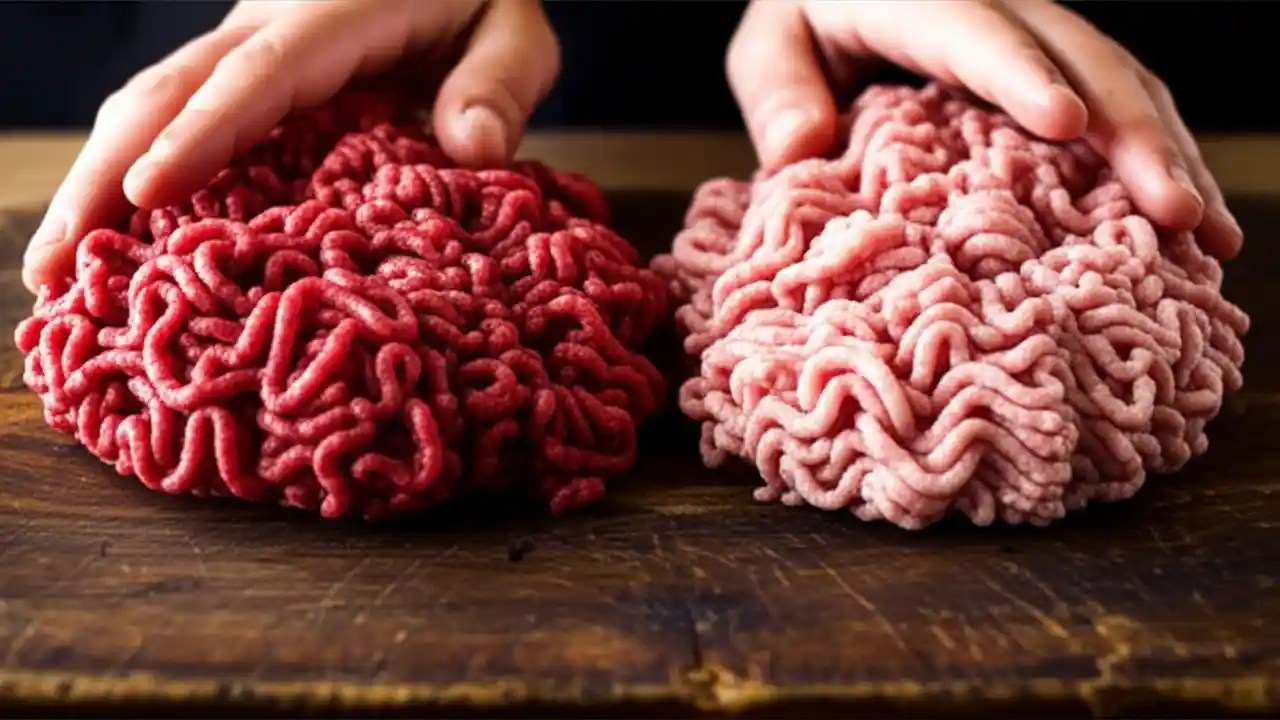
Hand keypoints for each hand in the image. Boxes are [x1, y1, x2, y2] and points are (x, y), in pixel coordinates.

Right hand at [22, 0, 560, 291]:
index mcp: (331, 15)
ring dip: (95, 183)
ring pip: (149, 106)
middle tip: (55, 270)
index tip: (144, 197)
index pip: (256, 78)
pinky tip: (109, 239)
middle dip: (102, 177)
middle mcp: (265, 27)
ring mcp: (242, 49)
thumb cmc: (481, 1)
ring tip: (55, 274)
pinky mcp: (239, 74)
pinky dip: (129, 174)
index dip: (198, 137)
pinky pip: (172, 118)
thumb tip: (472, 149)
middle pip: (165, 94)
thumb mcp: (514, 32)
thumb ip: (497, 85)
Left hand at [725, 0, 1241, 259]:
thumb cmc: (802, 23)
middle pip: (1078, 57)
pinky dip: (1154, 158)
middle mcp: (996, 7)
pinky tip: (1188, 221)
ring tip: (1210, 237)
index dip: (1019, 74)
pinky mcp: (1055, 68)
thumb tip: (798, 148)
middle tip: (1174, 215)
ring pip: (1119, 81)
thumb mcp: (769, 43)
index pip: (972, 30)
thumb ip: (775, 89)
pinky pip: (1116, 103)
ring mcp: (1035, 37)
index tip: (1064, 124)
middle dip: (1132, 136)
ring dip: (1168, 157)